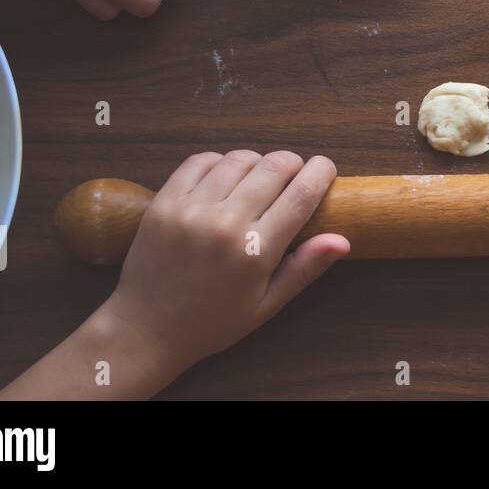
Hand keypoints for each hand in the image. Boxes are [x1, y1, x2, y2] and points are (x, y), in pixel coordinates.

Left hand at [99, 151, 348, 372]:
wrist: (145, 329)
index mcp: (256, 251)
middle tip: (294, 176)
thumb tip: (342, 240)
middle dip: (293, 164)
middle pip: (275, 166)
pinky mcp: (164, 202)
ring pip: (240, 158)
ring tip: (257, 180)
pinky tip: (224, 179)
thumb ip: (305, 268)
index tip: (326, 170)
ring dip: (257, 163)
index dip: (321, 172)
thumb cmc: (212, 321)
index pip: (302, 193)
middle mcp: (225, 224)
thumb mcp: (266, 304)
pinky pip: (200, 161)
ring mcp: (191, 210)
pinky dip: (220, 162)